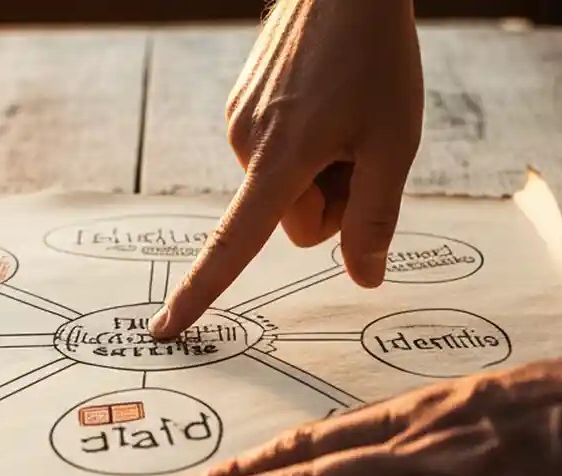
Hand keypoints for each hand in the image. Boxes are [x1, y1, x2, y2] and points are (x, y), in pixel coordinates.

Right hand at [150, 0, 423, 338]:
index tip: (166, 329)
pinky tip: (331, 98)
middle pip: (291, 221)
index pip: (232, 246)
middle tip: (365, 151)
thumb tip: (363, 279)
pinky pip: (277, 152)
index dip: (200, 293)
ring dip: (322, 168)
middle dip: (331, 202)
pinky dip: (309, 142)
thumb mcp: (395, 143)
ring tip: (350, 115)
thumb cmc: (376, 59)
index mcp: (278, 163)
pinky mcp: (243, 104)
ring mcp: (240, 122)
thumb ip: (376, 219)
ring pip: (285, 186)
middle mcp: (245, 146)